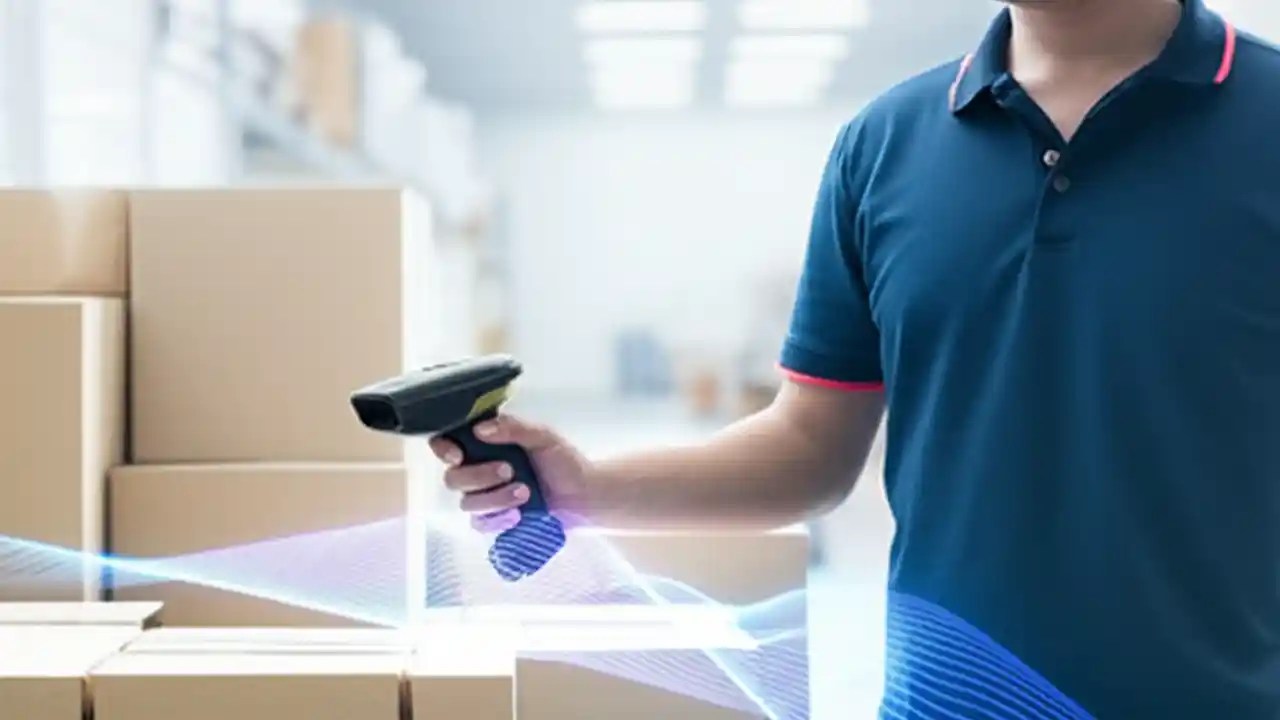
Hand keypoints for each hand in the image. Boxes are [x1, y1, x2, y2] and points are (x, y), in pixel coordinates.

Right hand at [429, 414, 592, 534]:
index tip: (457, 455)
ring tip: (525, 492)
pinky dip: (499, 518)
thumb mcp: (543, 437)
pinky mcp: (495, 520)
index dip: (443, 449)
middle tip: (509, 470)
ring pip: (467, 503)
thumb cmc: (563, 461)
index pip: (447, 444)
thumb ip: (513, 428)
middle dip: (479, 476)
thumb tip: (480, 429)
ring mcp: (485, 498)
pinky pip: (481, 524)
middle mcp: (478, 470)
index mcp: (484, 445)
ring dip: (495, 498)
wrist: (583, 496)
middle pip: (452, 478)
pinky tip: (519, 514)